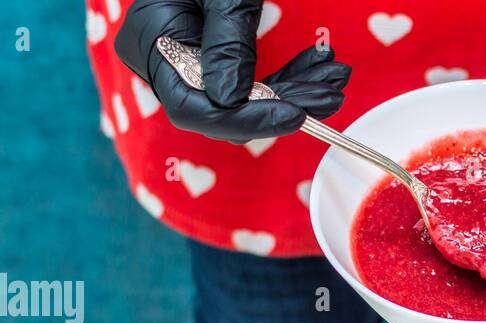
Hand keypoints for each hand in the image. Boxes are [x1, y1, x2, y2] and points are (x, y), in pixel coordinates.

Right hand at [114, 0, 350, 143]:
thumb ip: (228, 43)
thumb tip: (232, 102)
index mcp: (150, 40)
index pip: (193, 107)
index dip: (245, 119)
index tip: (294, 115)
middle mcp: (162, 58)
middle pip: (223, 107)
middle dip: (283, 103)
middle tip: (330, 94)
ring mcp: (186, 58)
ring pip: (244, 98)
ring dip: (295, 91)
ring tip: (335, 78)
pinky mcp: (211, 54)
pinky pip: (248, 79)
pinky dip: (286, 76)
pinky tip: (318, 65)